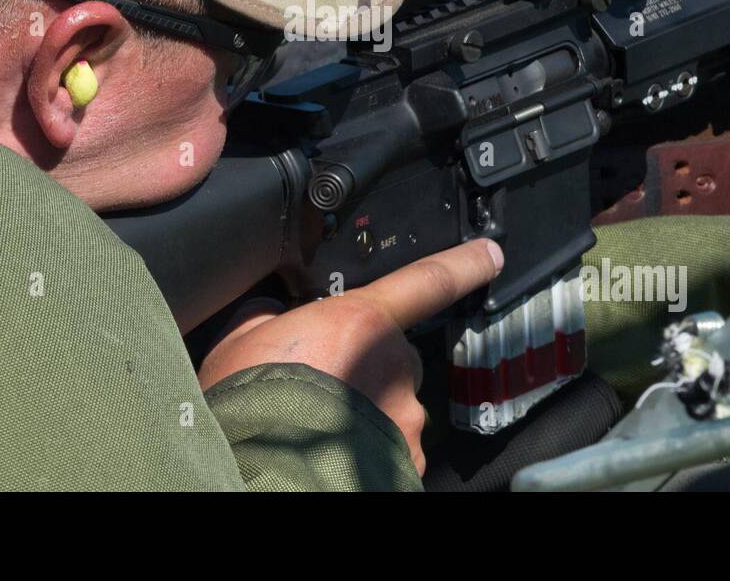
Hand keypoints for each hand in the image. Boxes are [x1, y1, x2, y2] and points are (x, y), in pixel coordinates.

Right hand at [198, 238, 503, 474]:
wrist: (256, 475)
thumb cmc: (247, 406)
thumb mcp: (240, 339)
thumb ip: (272, 315)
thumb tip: (275, 312)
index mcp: (362, 322)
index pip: (427, 281)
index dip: (463, 263)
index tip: (489, 254)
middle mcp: (395, 365)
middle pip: (394, 356)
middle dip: (366, 365)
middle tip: (320, 383)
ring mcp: (405, 418)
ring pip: (393, 405)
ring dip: (365, 410)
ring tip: (317, 424)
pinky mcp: (409, 463)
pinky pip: (393, 446)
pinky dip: (368, 448)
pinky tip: (331, 452)